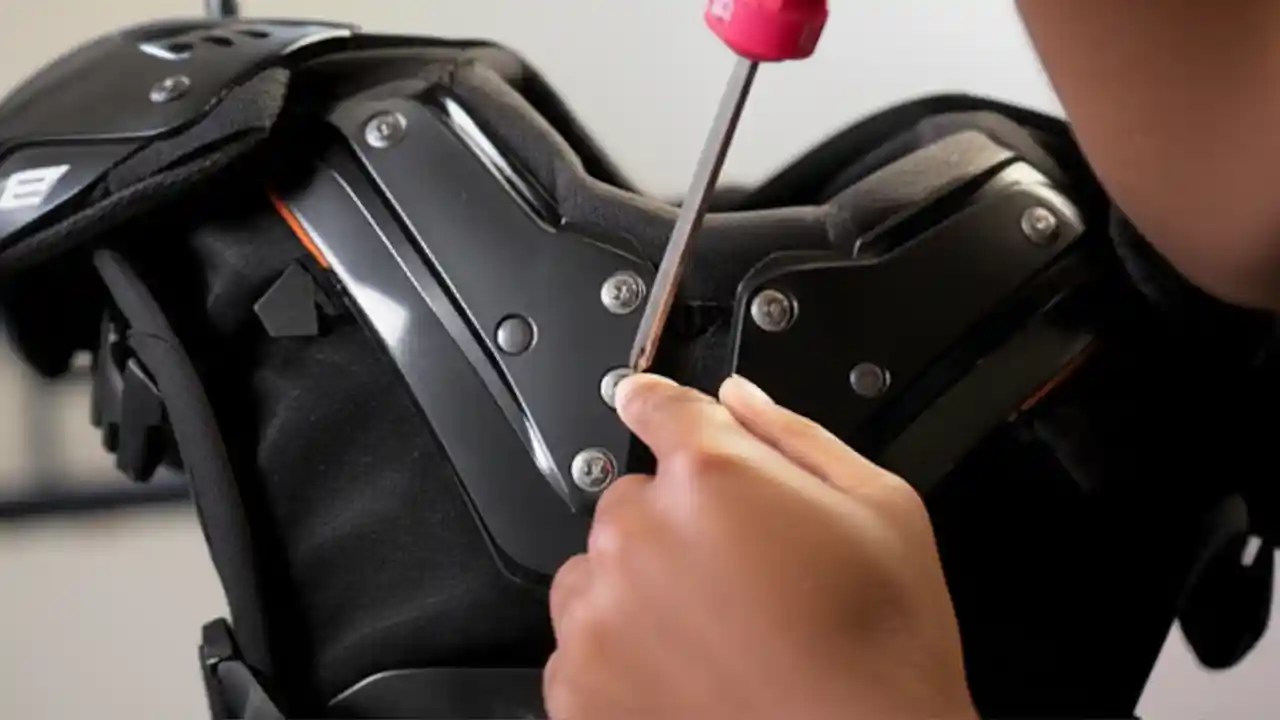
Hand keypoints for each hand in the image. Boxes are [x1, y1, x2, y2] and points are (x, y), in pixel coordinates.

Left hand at [543, 373, 977, 718]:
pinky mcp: (577, 686)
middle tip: (737, 574)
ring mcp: (599, 615)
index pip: (655, 404)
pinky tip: (684, 673)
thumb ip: (795, 437)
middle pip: (632, 499)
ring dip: (637, 588)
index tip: (647, 406)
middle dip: (675, 523)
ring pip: (597, 570)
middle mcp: (640, 536)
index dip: (658, 404)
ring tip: (711, 633)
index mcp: (711, 477)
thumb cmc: (881, 652)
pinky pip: (578, 644)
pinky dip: (618, 654)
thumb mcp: (880, 511)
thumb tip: (741, 400)